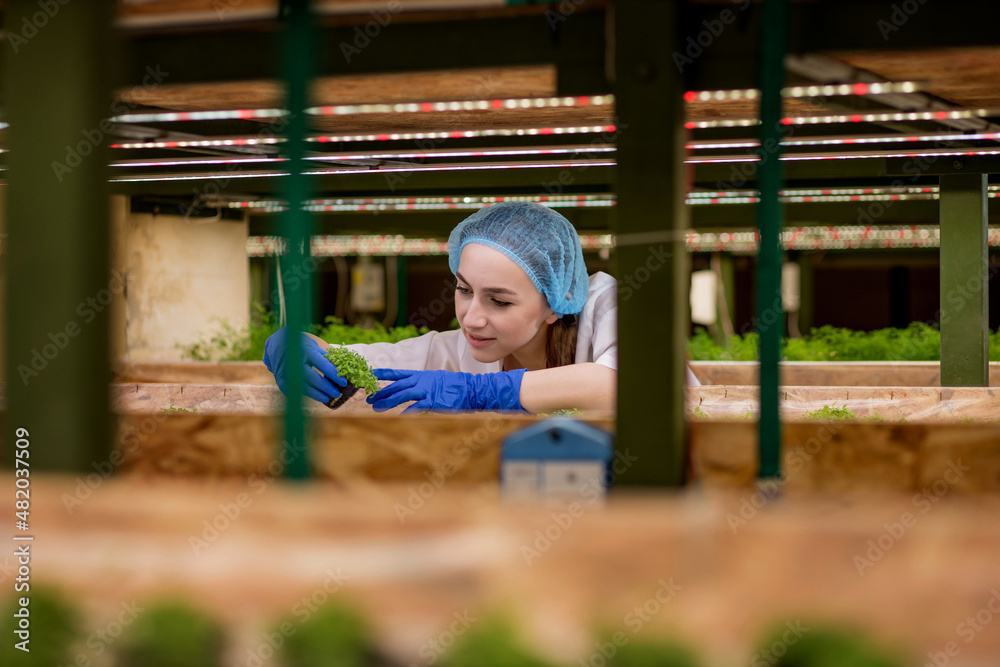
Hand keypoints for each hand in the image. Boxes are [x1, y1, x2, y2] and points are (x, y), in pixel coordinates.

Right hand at [262, 327, 346, 403]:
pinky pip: (294, 391)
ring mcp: (287, 371)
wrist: (277, 342)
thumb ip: (324, 357)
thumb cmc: (300, 344)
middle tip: (337, 393)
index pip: (322, 364)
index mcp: (306, 351)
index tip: (344, 382)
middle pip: (313, 378)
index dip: (334, 374)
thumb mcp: (313, 346)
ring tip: (327, 398)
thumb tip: (340, 368)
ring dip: (316, 394)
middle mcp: (296, 361)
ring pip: (303, 387)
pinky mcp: (281, 380)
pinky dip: (305, 395)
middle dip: (326, 387)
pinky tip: (314, 397)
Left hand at [366, 368, 526, 413]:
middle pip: (396, 386)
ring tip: (376, 408)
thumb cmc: (454, 387)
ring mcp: (427, 390)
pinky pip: (417, 406)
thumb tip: (411, 391)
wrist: (471, 389)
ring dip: (388, 402)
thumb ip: (422, 385)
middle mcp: (421, 381)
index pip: (398, 373)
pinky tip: (399, 416)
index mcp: (421, 375)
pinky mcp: (434, 400)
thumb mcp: (436, 380)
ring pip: (402, 395)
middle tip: (369, 399)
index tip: (370, 374)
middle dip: (381, 393)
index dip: (383, 374)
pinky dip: (407, 411)